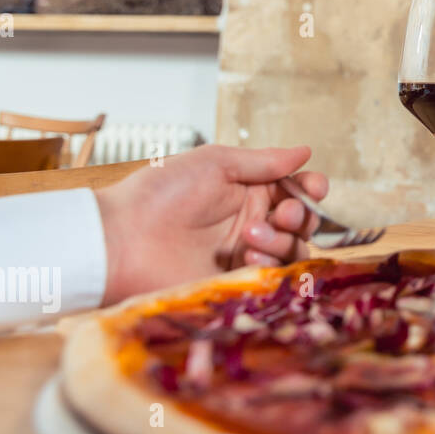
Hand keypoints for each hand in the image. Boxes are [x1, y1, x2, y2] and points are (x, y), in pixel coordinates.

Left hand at [94, 144, 328, 305]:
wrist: (121, 240)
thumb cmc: (160, 194)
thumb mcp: (215, 164)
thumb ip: (264, 161)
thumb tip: (305, 150)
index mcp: (248, 191)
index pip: (296, 190)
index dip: (312, 189)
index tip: (313, 187)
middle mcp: (252, 222)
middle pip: (302, 222)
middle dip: (301, 215)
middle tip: (282, 213)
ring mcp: (245, 255)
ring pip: (293, 250)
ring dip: (283, 240)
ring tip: (251, 235)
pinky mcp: (237, 283)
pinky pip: (273, 279)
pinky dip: (271, 266)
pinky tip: (249, 257)